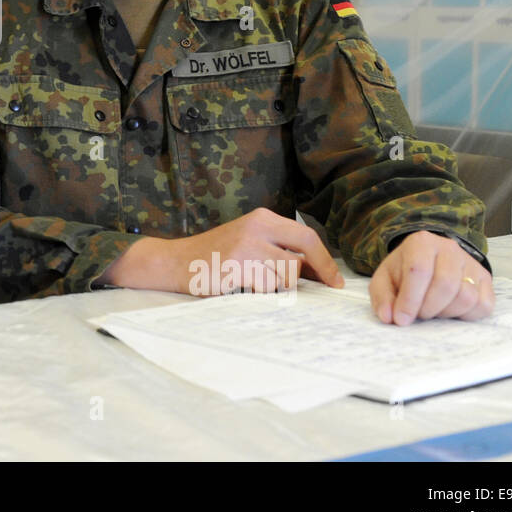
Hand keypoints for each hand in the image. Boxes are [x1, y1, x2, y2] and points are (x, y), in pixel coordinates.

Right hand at [100, 207, 343, 294]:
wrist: (176, 261)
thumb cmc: (217, 256)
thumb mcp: (250, 241)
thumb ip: (280, 250)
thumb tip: (319, 271)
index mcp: (262, 218)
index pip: (307, 236)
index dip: (325, 261)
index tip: (334, 280)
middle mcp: (256, 228)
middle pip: (302, 256)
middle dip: (314, 275)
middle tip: (324, 289)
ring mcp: (245, 247)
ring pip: (285, 275)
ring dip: (278, 286)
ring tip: (256, 283)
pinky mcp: (235, 267)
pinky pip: (265, 287)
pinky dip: (260, 292)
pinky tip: (242, 286)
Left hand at [369, 230, 492, 325]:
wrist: (428, 260)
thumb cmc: (404, 271)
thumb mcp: (385, 280)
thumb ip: (382, 298)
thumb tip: (388, 317)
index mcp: (421, 243)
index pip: (419, 271)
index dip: (410, 300)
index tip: (401, 319)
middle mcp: (450, 248)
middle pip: (445, 285)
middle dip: (428, 308)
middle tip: (418, 314)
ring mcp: (471, 263)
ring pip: (467, 297)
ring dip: (446, 313)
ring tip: (433, 309)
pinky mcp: (485, 279)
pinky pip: (483, 305)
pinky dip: (467, 315)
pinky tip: (450, 310)